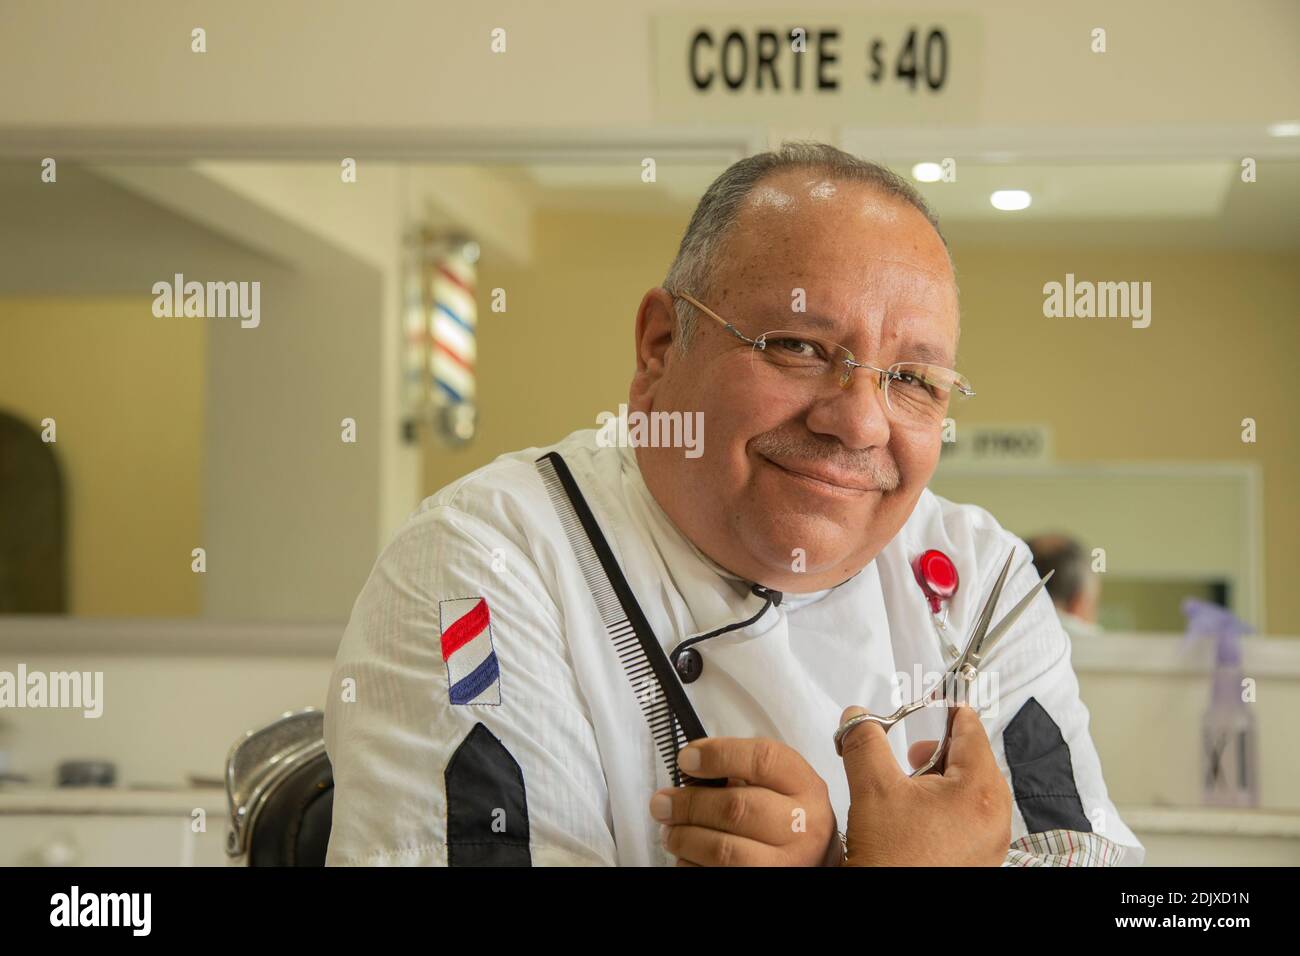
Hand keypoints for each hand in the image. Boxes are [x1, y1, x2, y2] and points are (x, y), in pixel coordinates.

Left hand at [649, 737, 838, 865]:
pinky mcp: (768, 884)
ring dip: (685, 838)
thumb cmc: (787, 817)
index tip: (686, 758)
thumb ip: (742, 772)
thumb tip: (689, 775)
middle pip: (736, 807)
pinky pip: (718, 877)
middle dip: (689, 804)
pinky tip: (686, 856)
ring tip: (670, 832)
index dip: (718, 755)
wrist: (815, 861)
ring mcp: (788, 863)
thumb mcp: (780, 784)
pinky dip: (692, 865)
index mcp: (805, 786)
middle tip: (662, 803)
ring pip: (724, 850)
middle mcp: (804, 825)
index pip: (762, 759)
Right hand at [837, 703, 1010, 865]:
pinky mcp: (978, 859)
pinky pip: (967, 817)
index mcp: (981, 790)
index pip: (970, 728)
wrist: (895, 913)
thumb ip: (865, 742)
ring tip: (904, 791)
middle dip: (934, 751)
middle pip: (972, 758)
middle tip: (906, 757)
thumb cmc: (896, 860)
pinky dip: (943, 807)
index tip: (927, 702)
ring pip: (968, 789)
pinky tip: (913, 817)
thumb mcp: (873, 788)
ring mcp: (991, 841)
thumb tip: (857, 716)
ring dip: (937, 780)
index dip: (943, 710)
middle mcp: (997, 816)